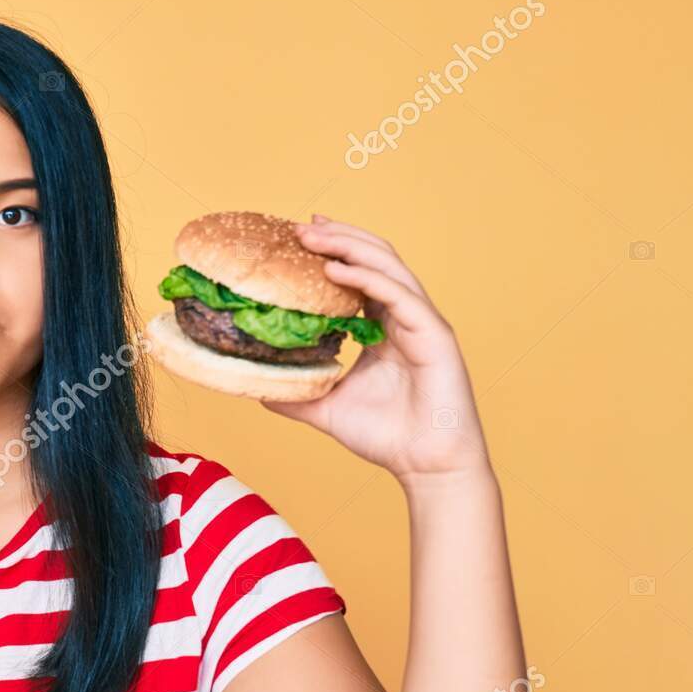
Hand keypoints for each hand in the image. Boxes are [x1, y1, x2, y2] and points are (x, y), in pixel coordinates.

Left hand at [262, 214, 491, 484]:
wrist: (426, 465)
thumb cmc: (388, 437)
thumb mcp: (327, 409)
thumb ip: (297, 394)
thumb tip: (258, 387)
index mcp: (386, 328)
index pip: (360, 275)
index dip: (334, 252)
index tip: (299, 237)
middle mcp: (406, 317)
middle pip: (374, 260)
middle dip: (338, 237)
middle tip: (300, 226)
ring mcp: (422, 322)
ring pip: (387, 267)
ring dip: (349, 246)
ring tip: (313, 235)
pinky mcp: (434, 334)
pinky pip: (398, 295)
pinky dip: (367, 278)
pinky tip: (336, 269)